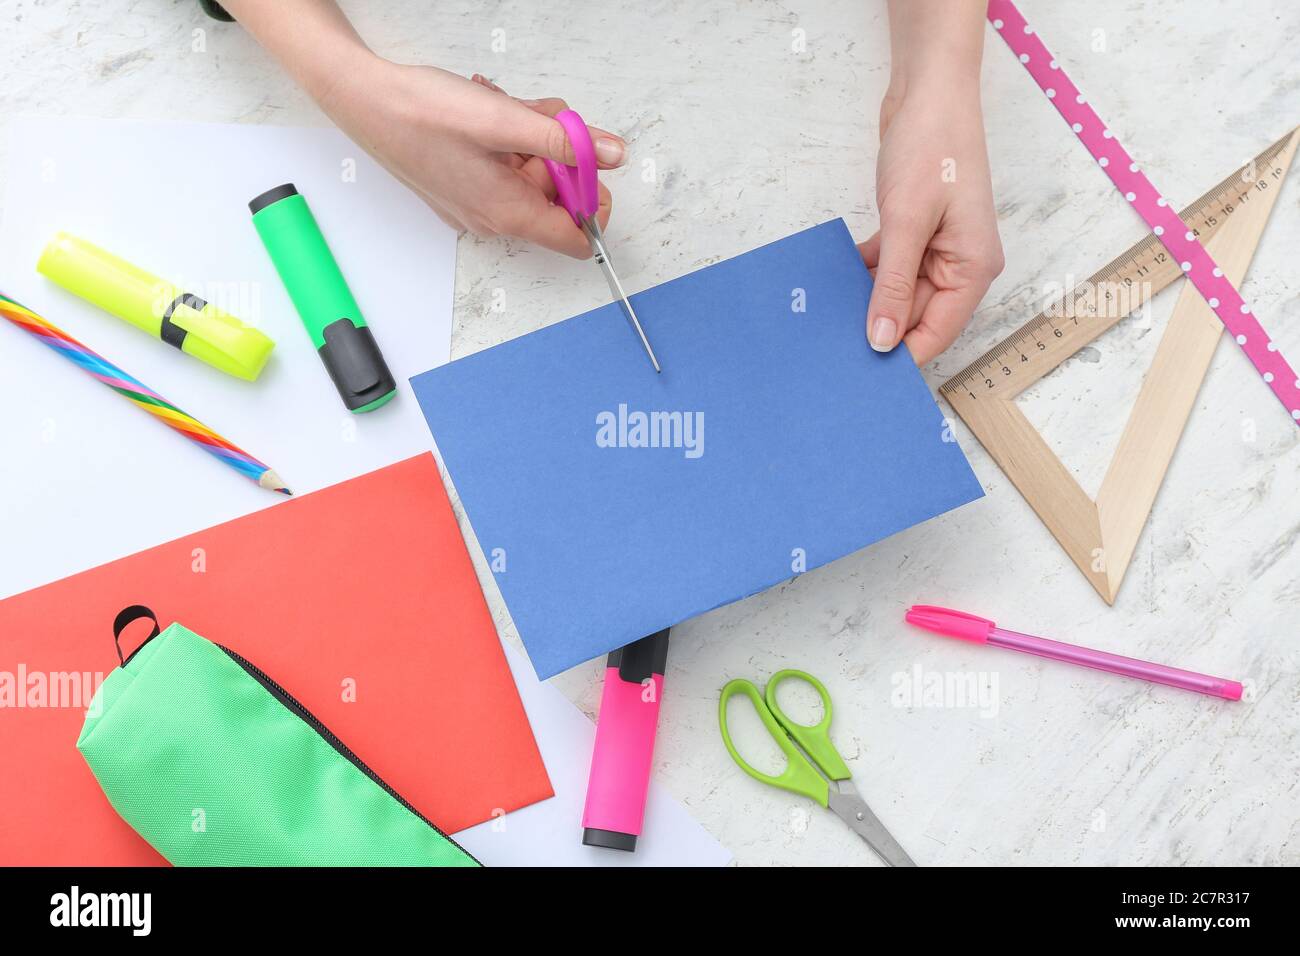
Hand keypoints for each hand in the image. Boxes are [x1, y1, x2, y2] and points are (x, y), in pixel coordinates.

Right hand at [319, 58, 626, 257]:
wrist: (364, 102)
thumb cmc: (422, 114)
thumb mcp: (505, 121)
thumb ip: (564, 141)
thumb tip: (612, 154)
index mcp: (508, 213)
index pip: (579, 237)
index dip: (594, 199)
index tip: (588, 160)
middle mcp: (494, 218)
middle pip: (557, 198)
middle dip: (561, 152)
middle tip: (541, 116)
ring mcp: (477, 204)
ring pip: (532, 175)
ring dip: (532, 137)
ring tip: (506, 106)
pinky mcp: (465, 186)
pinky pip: (506, 168)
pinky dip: (509, 139)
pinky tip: (489, 112)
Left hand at [860, 81, 1003, 364]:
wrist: (929, 92)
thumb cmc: (933, 147)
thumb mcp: (907, 223)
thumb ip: (893, 285)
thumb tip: (883, 339)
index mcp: (973, 269)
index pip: (937, 332)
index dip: (901, 353)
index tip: (861, 372)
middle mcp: (960, 265)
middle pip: (915, 315)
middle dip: (877, 325)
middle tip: (832, 345)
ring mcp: (938, 249)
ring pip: (897, 292)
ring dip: (866, 298)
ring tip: (827, 315)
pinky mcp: (915, 233)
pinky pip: (889, 267)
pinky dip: (865, 272)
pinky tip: (836, 278)